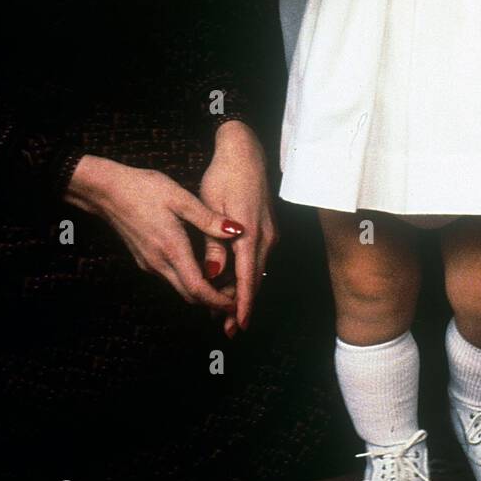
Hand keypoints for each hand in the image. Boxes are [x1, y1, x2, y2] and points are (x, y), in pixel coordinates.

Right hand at [64, 156, 241, 311]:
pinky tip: (203, 268)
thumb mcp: (180, 198)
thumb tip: (237, 230)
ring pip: (180, 287)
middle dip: (213, 301)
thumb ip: (209, 218)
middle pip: (189, 295)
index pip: (197, 289)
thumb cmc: (143, 189)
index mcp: (171, 249)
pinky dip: (189, 280)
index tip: (235, 305)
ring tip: (225, 284)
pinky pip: (170, 277)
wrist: (107, 191)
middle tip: (236, 299)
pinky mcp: (145, 259)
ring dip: (201, 292)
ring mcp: (150, 263)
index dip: (218, 301)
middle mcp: (159, 263)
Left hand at [198, 121, 278, 336]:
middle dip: (241, 305)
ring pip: (256, 270)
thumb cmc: (224, 175)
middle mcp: (264, 236)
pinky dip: (246, 274)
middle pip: (254, 280)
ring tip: (225, 312)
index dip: (243, 304)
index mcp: (248, 232)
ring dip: (243, 291)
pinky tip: (233, 282)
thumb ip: (213, 242)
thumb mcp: (211, 206)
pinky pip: (257, 258)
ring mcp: (269, 233)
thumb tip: (213, 274)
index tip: (238, 324)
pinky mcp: (268, 229)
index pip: (247, 277)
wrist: (245, 151)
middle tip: (227, 329)